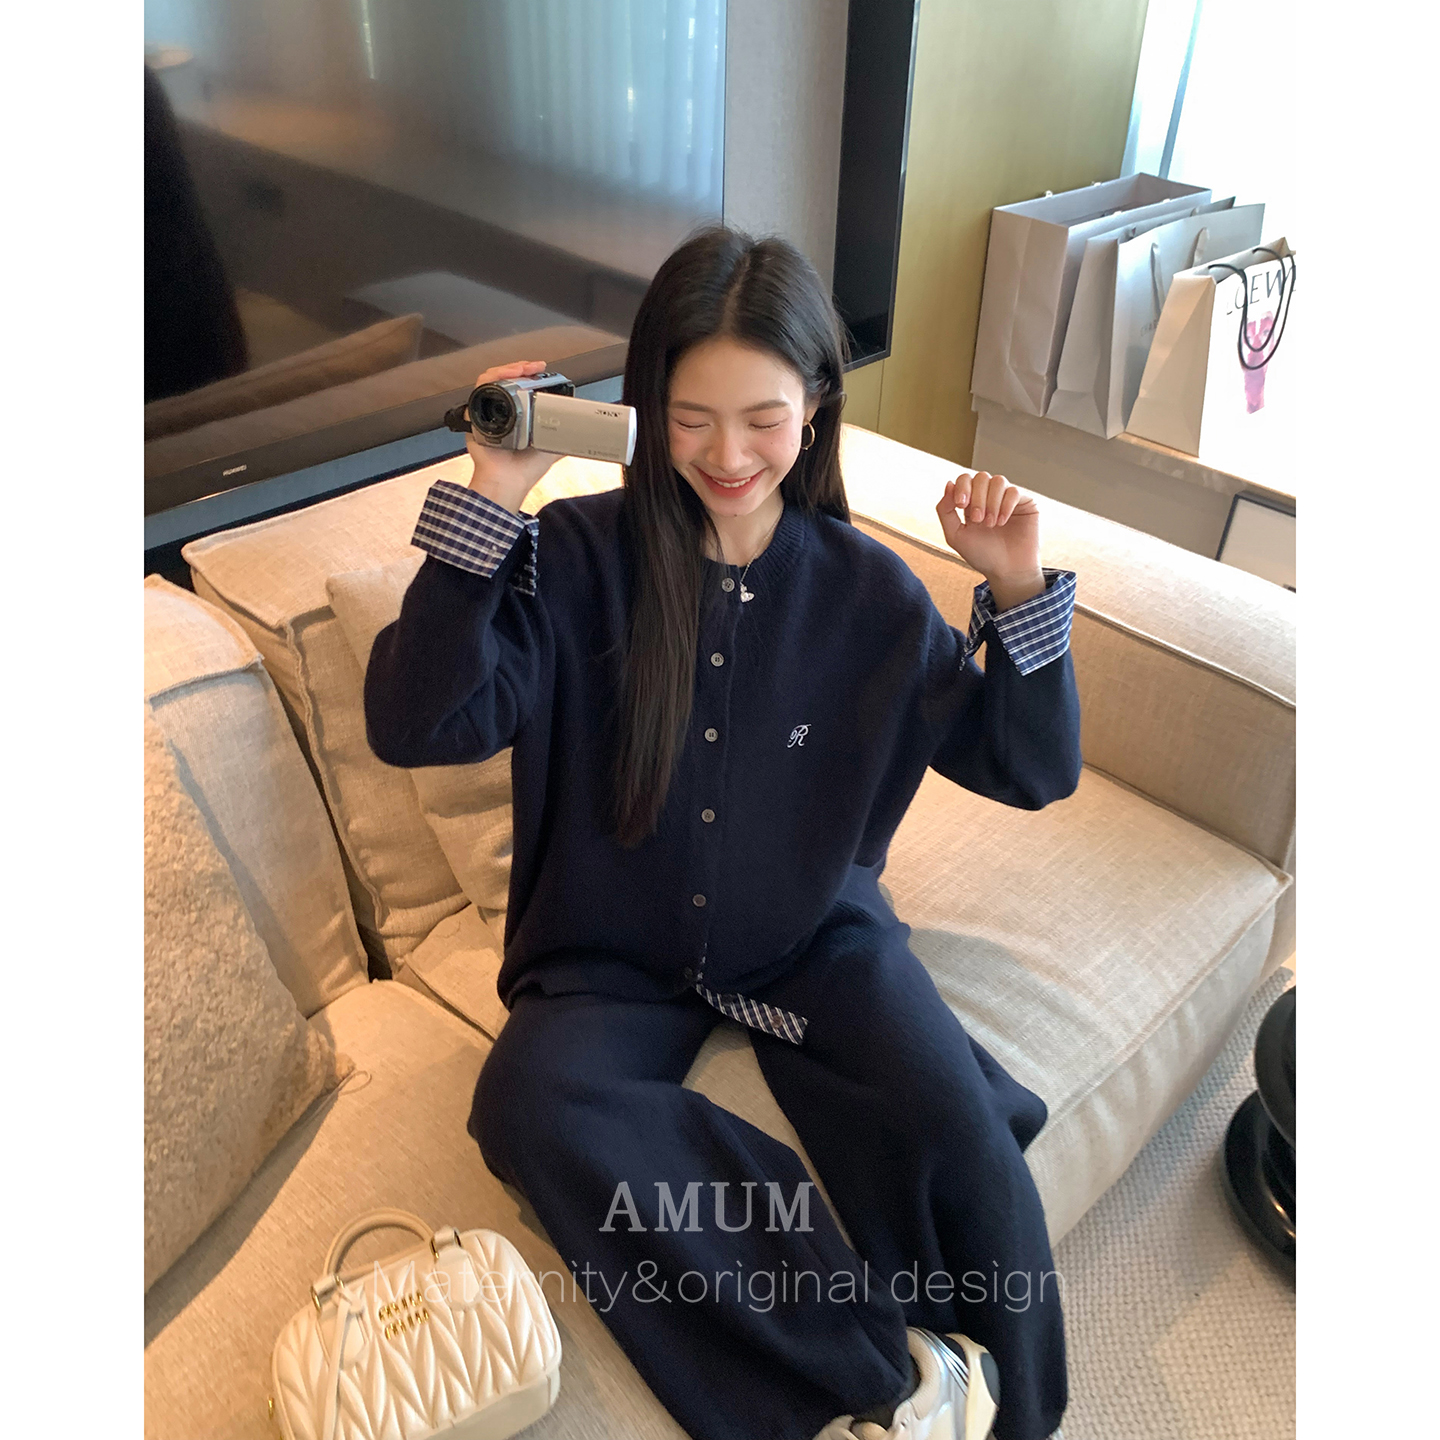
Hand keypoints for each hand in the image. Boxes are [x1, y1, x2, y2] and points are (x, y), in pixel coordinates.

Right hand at [464, 360, 560, 513]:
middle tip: (533, 367)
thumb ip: (564, 436)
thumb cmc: (524, 470)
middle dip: (521, 367)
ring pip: (492, 379)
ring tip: (521, 369)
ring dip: (508, 369)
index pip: (520, 386)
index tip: (540, 369)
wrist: (508, 480)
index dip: (528, 374)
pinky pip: (480, 389)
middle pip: (506, 378)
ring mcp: (487, 412)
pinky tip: (505, 376)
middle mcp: (500, 411)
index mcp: (517, 416)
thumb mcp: (552, 448)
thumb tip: (582, 429)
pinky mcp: (474, 414)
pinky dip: (491, 378)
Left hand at [936, 471, 1043, 602]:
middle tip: (978, 520)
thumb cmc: (982, 556)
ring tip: (991, 524)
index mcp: (972, 502)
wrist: (1007, 571)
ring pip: (998, 481)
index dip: (962, 486)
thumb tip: (949, 483)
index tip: (961, 505)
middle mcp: (990, 497)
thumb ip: (946, 511)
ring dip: (991, 502)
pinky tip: (1002, 522)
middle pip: (981, 477)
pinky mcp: (1025, 502)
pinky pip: (1014, 491)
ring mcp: (1007, 498)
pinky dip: (1006, 505)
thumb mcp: (955, 536)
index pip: (965, 479)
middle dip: (977, 497)